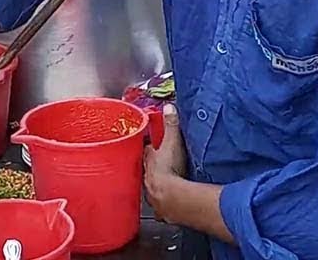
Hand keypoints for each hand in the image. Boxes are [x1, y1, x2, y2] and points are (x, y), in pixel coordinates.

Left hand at [144, 104, 187, 220]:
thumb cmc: (170, 169)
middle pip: (148, 171)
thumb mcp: (172, 142)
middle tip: (161, 167)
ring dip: (158, 187)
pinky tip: (169, 206)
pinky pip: (162, 207)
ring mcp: (152, 195)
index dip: (149, 149)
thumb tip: (168, 107)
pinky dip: (165, 205)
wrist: (172, 197)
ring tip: (166, 186)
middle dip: (153, 169)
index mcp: (148, 161)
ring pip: (152, 189)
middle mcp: (147, 178)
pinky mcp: (162, 209)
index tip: (152, 147)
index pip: (145, 152)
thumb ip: (171, 124)